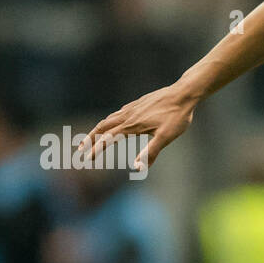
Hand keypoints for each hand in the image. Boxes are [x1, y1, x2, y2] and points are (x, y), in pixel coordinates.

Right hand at [78, 85, 198, 173]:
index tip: (87, 159)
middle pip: (102, 127)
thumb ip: (151, 152)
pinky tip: (113, 123)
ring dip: (97, 129)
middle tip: (80, 150)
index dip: (96, 150)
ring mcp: (132, 108)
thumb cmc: (177, 116)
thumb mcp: (166, 137)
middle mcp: (128, 115)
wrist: (183, 94)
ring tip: (92, 138)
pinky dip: (109, 121)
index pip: (107, 139)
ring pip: (108, 119)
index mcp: (132, 125)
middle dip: (90, 139)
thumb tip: (137, 168)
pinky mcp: (138, 104)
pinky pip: (117, 114)